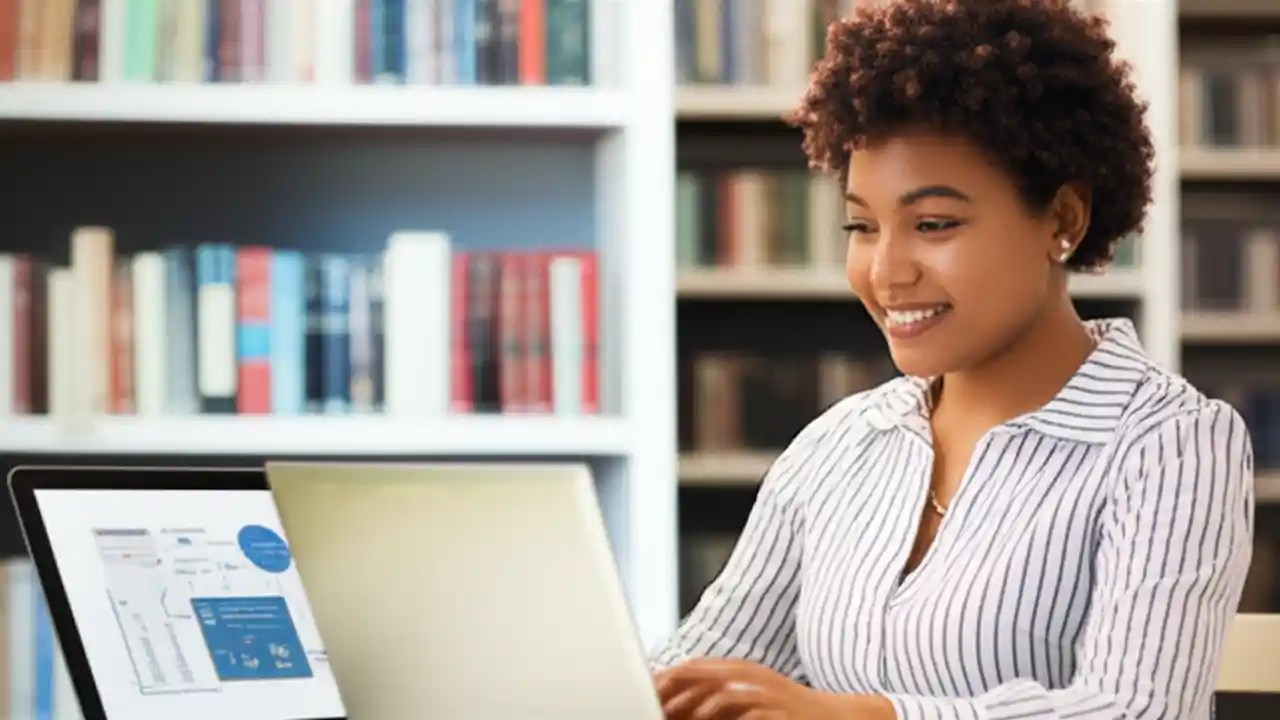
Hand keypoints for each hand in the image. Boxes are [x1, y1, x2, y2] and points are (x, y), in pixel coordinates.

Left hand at [653, 658, 894, 719]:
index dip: (667, 678)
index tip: (643, 690)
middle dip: (674, 691)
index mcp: (740, 670)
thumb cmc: (785, 711)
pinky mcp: (780, 711)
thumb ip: (715, 694)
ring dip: (694, 708)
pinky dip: (726, 718)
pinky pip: (748, 713)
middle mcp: (751, 677)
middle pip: (703, 677)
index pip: (695, 668)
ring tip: (672, 717)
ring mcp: (766, 693)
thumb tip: (674, 700)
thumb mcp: (748, 695)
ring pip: (722, 694)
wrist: (834, 716)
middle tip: (652, 705)